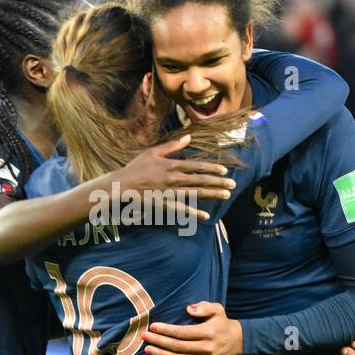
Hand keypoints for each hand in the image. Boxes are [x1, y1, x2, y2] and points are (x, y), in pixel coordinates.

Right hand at [115, 135, 236, 223]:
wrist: (122, 185)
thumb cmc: (136, 167)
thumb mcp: (153, 152)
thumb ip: (172, 146)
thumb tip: (188, 138)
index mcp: (171, 165)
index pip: (196, 166)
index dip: (211, 168)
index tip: (224, 171)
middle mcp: (174, 179)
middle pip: (200, 180)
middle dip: (218, 183)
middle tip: (232, 185)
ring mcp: (170, 192)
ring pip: (195, 193)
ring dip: (212, 195)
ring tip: (226, 195)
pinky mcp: (165, 204)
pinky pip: (182, 209)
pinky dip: (194, 213)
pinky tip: (206, 216)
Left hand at [141, 302, 241, 354]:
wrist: (236, 341)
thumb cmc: (221, 322)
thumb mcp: (217, 309)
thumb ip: (204, 307)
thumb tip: (188, 309)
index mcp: (208, 332)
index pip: (182, 332)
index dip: (166, 330)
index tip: (153, 326)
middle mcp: (207, 348)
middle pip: (177, 346)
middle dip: (159, 341)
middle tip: (144, 337)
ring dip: (161, 354)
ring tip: (148, 349)